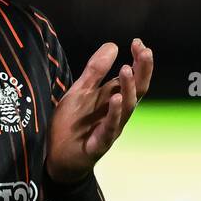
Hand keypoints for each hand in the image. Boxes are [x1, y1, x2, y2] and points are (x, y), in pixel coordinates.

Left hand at [45, 37, 152, 182]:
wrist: (56, 157)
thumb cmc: (72, 124)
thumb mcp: (80, 91)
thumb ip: (95, 70)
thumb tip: (113, 45)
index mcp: (113, 99)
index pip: (133, 78)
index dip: (139, 61)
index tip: (139, 43)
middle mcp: (117, 113)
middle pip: (137, 91)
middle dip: (142, 71)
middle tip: (144, 51)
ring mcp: (111, 129)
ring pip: (127, 108)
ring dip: (128, 88)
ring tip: (126, 70)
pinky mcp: (98, 144)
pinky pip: (110, 128)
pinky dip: (114, 114)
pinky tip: (116, 100)